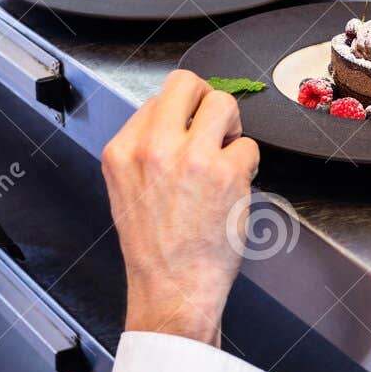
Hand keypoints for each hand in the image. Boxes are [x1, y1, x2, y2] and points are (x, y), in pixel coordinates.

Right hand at [101, 70, 259, 344]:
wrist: (172, 289)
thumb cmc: (154, 247)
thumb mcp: (126, 190)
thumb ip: (144, 151)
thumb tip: (175, 119)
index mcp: (122, 151)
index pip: (157, 99)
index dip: (180, 115)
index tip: (187, 134)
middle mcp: (153, 148)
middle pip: (187, 83)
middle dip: (206, 100)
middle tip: (213, 126)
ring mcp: (190, 157)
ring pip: (223, 103)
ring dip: (230, 127)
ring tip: (224, 155)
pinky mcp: (225, 172)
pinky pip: (248, 145)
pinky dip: (247, 163)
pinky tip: (233, 187)